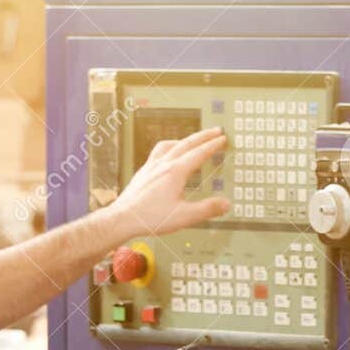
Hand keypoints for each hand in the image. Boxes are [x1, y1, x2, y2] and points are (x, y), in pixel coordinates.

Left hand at [110, 128, 229, 238]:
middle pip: (186, 144)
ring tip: (193, 140)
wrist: (123, 218)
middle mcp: (162, 165)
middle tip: (215, 131)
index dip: (213, 145)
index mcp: (175, 172)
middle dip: (203, 136)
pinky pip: (158, 152)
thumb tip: (225, 204)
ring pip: (170, 145)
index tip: (222, 139)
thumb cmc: (150, 218)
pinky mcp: (144, 172)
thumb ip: (207, 209)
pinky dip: (169, 147)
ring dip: (185, 140)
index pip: (198, 154)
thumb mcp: (185, 217)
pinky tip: (169, 155)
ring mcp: (151, 166)